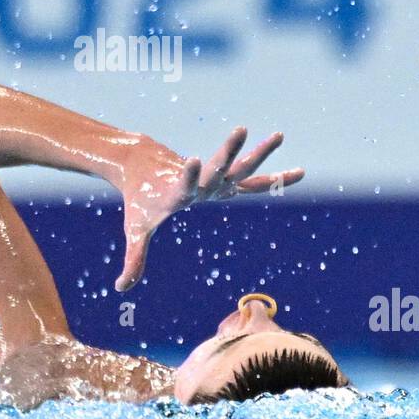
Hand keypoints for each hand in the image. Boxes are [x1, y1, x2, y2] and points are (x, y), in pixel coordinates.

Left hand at [115, 127, 304, 291]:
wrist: (142, 164)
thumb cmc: (139, 200)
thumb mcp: (136, 229)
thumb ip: (134, 259)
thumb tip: (119, 290)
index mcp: (177, 193)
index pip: (184, 183)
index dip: (189, 174)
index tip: (193, 159)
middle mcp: (200, 182)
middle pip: (219, 165)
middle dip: (229, 149)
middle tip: (242, 129)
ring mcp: (213, 178)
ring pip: (241, 166)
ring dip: (259, 152)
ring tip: (281, 134)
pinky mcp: (221, 177)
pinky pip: (252, 180)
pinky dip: (273, 178)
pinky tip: (299, 173)